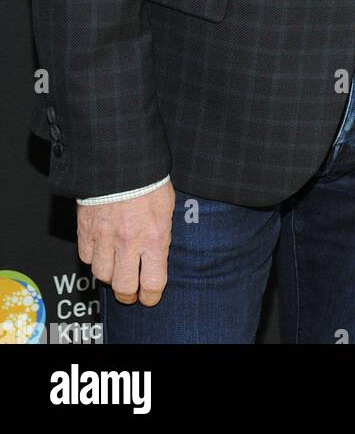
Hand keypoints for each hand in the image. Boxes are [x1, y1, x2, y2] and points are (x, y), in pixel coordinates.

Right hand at [77, 180, 175, 305]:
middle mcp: (129, 242)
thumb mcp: (167, 206)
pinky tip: (101, 250)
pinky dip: (93, 257)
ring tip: (116, 268)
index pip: (152, 283)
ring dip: (110, 274)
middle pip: (124, 287)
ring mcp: (105, 238)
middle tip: (130, 292)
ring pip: (102, 274)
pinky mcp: (86, 230)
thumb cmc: (149, 178)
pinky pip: (86, 257)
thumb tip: (158, 251)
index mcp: (154, 237)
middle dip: (128, 294)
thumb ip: (161, 232)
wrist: (121, 158)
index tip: (150, 297)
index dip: (151, 296)